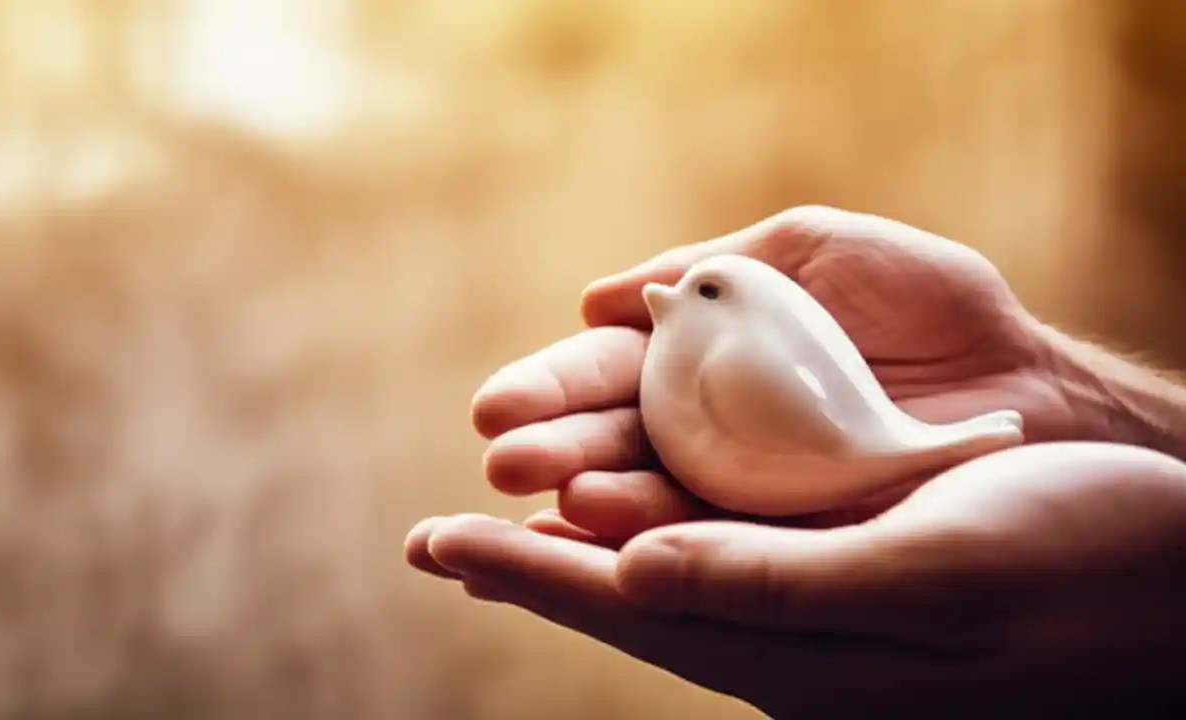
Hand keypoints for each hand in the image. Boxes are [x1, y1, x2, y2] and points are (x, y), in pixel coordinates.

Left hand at [407, 442, 1185, 717]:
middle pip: (626, 602)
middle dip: (526, 568)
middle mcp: (793, 642)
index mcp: (797, 648)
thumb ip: (780, 579)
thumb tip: (633, 574)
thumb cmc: (1084, 567)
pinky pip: (725, 562)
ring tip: (511, 534)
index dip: (519, 571)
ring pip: (666, 582)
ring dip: (578, 556)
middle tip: (442, 544)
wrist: (1185, 590)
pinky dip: (656, 537)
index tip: (430, 541)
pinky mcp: (855, 586)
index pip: (622, 608)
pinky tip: (637, 525)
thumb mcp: (935, 565)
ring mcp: (823, 622)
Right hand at [471, 205, 1085, 538]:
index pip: (607, 375)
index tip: (495, 408)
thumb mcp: (812, 249)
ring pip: (651, 503)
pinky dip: (662, 552)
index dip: (550, 389)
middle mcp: (708, 428)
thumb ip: (716, 263)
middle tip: (506, 461)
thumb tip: (596, 296)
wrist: (1024, 382)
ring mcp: (743, 491)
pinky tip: (616, 550)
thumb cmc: (924, 305)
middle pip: (612, 442)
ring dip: (594, 503)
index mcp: (702, 356)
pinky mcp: (789, 541)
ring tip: (556, 498)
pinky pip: (716, 550)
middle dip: (552, 450)